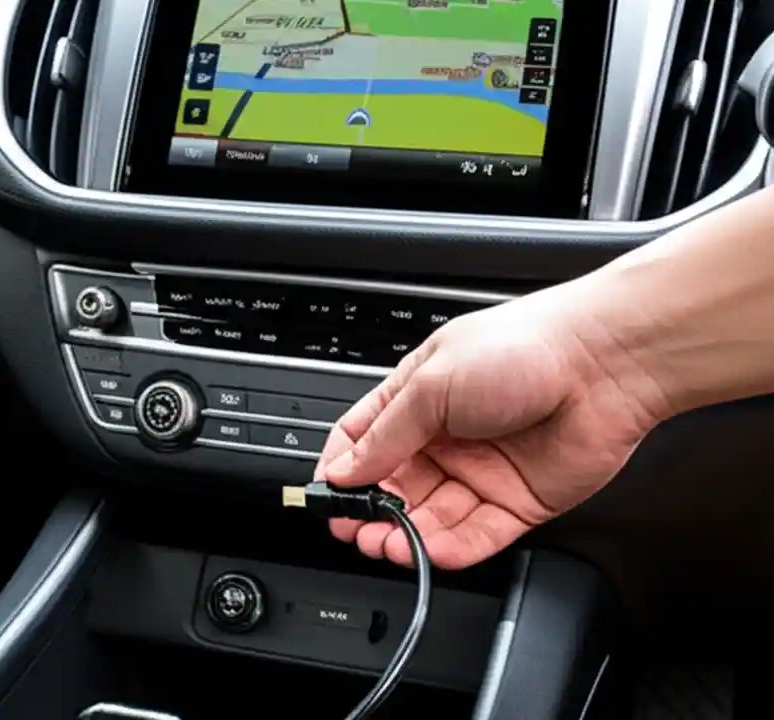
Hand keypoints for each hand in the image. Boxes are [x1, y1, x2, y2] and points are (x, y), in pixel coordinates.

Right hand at [316, 281, 670, 569]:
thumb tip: (344, 469)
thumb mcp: (432, 383)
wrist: (604, 364)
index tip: (328, 495)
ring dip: (403, 536)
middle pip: (392, 488)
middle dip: (369, 512)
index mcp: (417, 400)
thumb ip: (385, 434)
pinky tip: (428, 549)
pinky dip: (449, 549)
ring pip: (429, 519)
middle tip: (355, 529)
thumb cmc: (523, 348)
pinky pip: (474, 537)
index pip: (362, 442)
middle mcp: (445, 438)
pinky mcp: (516, 504)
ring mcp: (479, 473)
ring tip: (386, 545)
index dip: (341, 470)